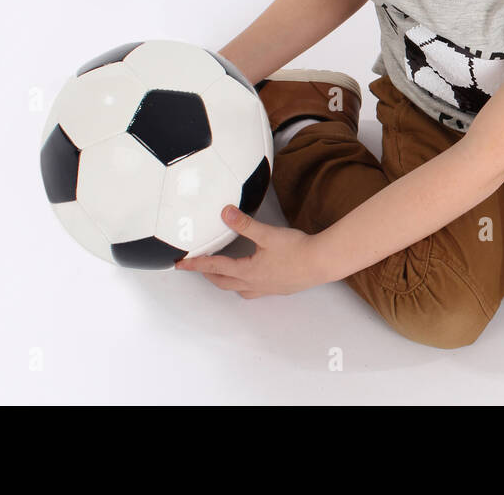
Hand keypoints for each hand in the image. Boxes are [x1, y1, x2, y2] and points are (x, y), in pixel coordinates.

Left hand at [174, 206, 320, 296]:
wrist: (322, 263)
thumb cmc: (298, 250)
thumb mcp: (268, 234)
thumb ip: (245, 223)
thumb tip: (226, 213)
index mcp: (247, 271)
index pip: (214, 266)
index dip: (196, 264)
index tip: (181, 265)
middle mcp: (254, 283)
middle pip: (223, 281)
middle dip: (207, 274)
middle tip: (197, 266)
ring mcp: (267, 288)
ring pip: (238, 289)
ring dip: (226, 281)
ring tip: (221, 273)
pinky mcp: (279, 288)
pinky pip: (254, 290)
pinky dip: (245, 284)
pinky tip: (253, 277)